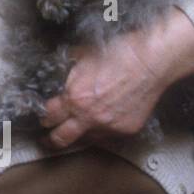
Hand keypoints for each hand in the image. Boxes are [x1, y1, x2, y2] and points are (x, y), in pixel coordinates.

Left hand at [41, 6, 193, 148]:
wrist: (151, 62)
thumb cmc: (117, 53)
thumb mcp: (82, 56)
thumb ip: (66, 70)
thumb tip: (56, 74)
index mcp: (74, 97)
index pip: (48, 115)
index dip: (43, 116)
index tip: (42, 117)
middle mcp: (88, 116)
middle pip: (60, 138)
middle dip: (50, 139)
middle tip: (46, 139)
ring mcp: (108, 126)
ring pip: (85, 140)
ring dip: (78, 135)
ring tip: (75, 131)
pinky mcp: (126, 130)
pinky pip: (106, 136)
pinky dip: (100, 131)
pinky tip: (99, 124)